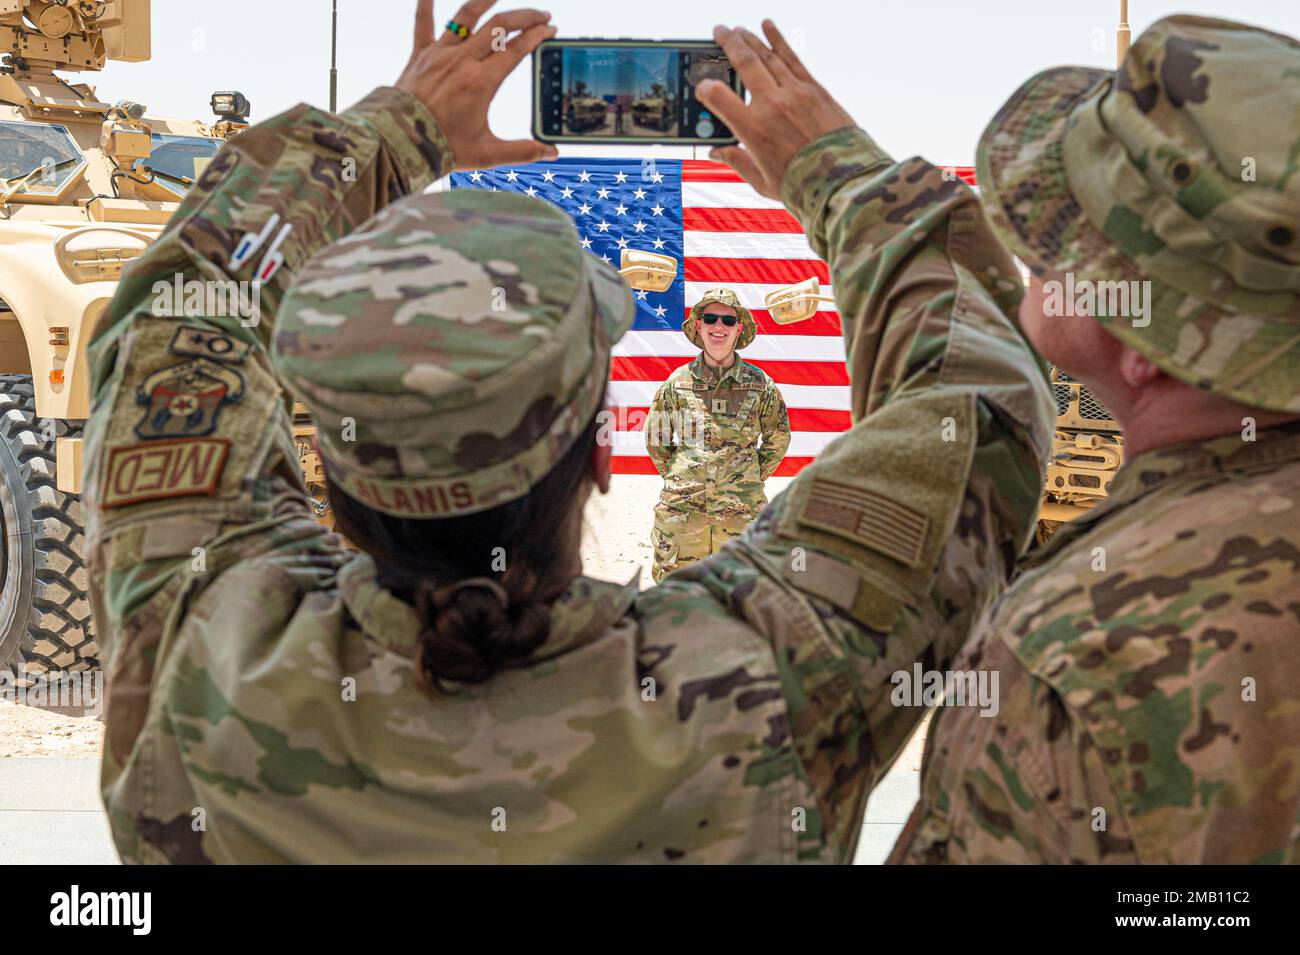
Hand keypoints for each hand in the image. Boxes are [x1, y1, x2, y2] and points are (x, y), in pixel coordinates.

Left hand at [395, 0, 558, 169]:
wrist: (402, 143)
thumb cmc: (443, 148)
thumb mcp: (487, 154)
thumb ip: (522, 151)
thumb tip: (551, 154)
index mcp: (482, 82)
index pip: (516, 49)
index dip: (537, 36)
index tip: (550, 29)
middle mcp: (462, 61)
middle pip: (499, 26)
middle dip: (524, 17)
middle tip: (540, 15)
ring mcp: (440, 54)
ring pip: (466, 16)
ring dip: (485, 2)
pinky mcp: (420, 55)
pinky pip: (422, 23)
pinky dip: (426, 4)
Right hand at [696, 21, 855, 199]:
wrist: (843, 181)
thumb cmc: (801, 186)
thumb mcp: (761, 181)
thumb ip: (737, 162)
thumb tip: (717, 152)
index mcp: (753, 130)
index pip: (718, 96)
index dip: (705, 88)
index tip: (702, 87)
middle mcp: (771, 105)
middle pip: (744, 63)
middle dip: (728, 43)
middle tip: (718, 31)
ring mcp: (794, 93)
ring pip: (767, 56)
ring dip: (750, 39)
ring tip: (738, 30)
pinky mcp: (814, 89)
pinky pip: (792, 58)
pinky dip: (778, 40)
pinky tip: (768, 26)